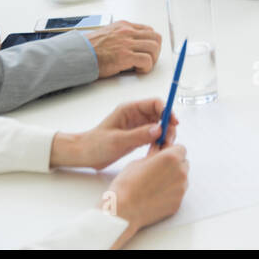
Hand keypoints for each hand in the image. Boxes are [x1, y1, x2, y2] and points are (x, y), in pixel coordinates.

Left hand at [51, 97, 178, 170]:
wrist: (85, 155)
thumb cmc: (96, 145)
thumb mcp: (117, 140)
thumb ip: (138, 135)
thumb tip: (159, 129)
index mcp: (130, 109)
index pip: (155, 103)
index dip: (167, 110)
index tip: (174, 122)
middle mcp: (136, 115)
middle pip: (161, 115)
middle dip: (168, 126)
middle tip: (168, 141)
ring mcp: (137, 126)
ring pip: (160, 126)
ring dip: (165, 135)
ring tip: (163, 149)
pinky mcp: (138, 137)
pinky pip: (154, 136)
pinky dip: (159, 143)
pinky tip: (157, 152)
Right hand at [84, 20, 161, 76]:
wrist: (79, 55)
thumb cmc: (90, 48)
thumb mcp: (108, 34)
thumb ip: (121, 36)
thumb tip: (132, 44)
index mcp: (124, 26)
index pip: (148, 30)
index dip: (151, 42)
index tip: (148, 51)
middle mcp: (127, 32)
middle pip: (155, 37)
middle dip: (155, 51)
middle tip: (149, 60)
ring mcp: (127, 43)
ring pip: (154, 47)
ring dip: (152, 59)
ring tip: (143, 66)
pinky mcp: (125, 56)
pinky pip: (147, 60)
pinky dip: (146, 67)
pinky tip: (138, 70)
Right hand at [105, 144, 189, 248]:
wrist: (124, 210)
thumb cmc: (128, 184)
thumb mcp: (139, 161)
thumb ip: (154, 154)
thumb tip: (159, 149)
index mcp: (171, 158)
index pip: (181, 149)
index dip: (172, 151)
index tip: (164, 155)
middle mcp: (180, 173)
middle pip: (184, 163)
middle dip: (174, 164)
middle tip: (159, 169)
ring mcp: (180, 190)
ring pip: (182, 179)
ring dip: (174, 178)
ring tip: (156, 184)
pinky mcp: (178, 203)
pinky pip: (178, 193)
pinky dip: (171, 192)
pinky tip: (156, 194)